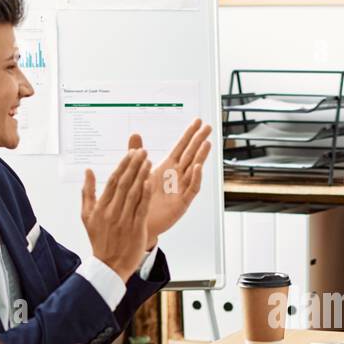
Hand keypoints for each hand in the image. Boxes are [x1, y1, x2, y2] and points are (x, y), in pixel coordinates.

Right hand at [81, 149, 152, 279]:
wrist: (109, 265)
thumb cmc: (99, 240)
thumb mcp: (87, 216)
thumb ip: (87, 192)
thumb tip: (88, 171)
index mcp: (101, 207)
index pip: (113, 180)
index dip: (123, 165)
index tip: (131, 152)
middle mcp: (112, 211)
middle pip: (124, 183)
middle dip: (134, 165)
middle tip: (142, 150)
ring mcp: (124, 220)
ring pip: (134, 193)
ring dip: (141, 175)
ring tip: (148, 160)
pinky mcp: (136, 228)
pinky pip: (141, 209)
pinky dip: (145, 195)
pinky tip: (149, 182)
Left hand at [128, 119, 212, 244]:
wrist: (138, 222)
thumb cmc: (140, 198)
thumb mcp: (138, 172)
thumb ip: (137, 152)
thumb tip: (135, 133)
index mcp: (167, 167)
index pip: (181, 147)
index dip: (189, 134)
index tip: (197, 121)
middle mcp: (177, 176)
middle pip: (191, 155)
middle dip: (199, 141)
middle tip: (208, 127)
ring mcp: (181, 189)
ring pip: (194, 170)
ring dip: (200, 157)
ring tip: (206, 143)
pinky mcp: (182, 203)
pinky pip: (191, 189)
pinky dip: (195, 178)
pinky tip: (197, 167)